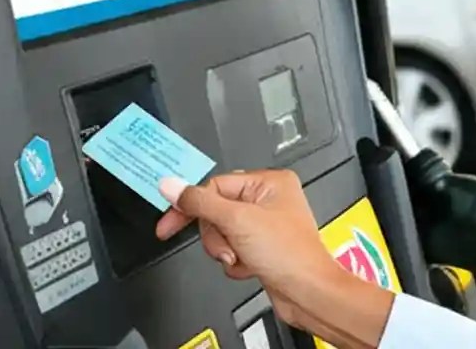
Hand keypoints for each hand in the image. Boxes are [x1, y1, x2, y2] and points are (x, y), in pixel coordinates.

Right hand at [155, 171, 393, 346]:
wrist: (306, 292)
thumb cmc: (290, 254)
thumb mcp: (237, 221)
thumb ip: (200, 202)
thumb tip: (172, 186)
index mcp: (269, 182)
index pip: (214, 185)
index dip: (190, 205)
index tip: (169, 222)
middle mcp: (269, 199)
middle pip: (215, 211)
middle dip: (217, 235)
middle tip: (228, 245)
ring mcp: (265, 224)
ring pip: (221, 233)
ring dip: (226, 250)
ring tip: (242, 257)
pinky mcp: (262, 246)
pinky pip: (232, 249)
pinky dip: (236, 261)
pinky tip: (250, 266)